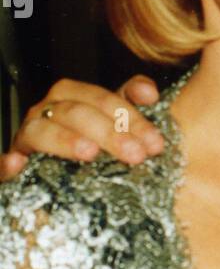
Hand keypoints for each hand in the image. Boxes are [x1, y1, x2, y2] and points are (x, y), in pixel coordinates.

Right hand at [0, 76, 163, 179]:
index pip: (103, 99)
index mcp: (71, 96)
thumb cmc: (86, 143)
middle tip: (136, 155)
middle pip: (77, 113)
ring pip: (42, 131)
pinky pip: (2, 163)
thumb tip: (149, 93)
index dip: (131, 117)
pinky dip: (7, 163)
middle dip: (110, 133)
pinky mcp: (10, 164)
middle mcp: (47, 110)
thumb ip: (130, 103)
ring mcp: (26, 136)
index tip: (155, 143)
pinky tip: (18, 164)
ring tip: (90, 153)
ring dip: (65, 140)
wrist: (48, 175)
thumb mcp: (111, 122)